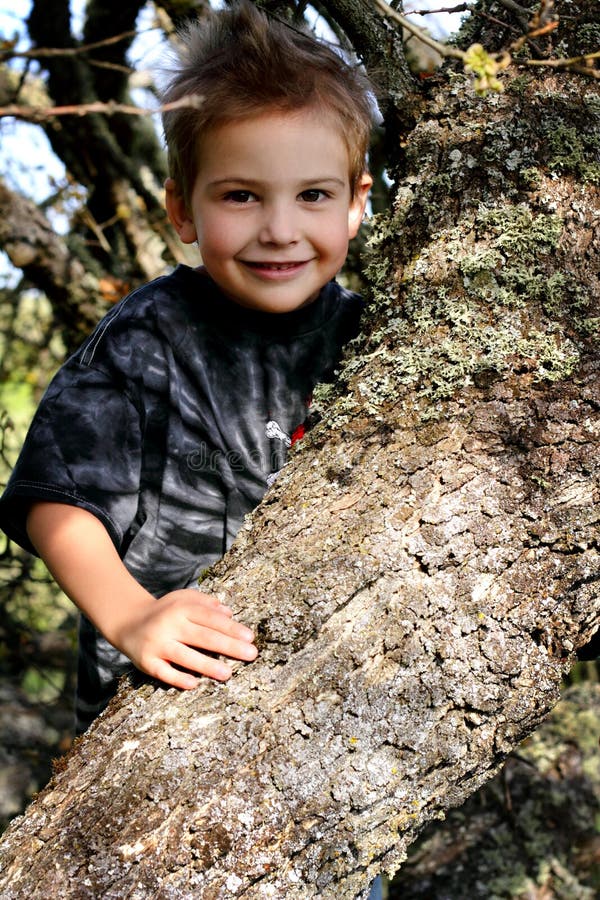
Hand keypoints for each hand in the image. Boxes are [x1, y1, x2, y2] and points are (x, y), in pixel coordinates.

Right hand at [109, 589, 257, 689]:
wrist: (127, 621)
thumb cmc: (165, 611)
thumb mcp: (183, 598)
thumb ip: (207, 603)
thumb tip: (230, 614)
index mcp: (181, 608)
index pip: (210, 618)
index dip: (231, 627)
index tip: (250, 637)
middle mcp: (169, 625)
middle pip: (202, 636)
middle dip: (228, 646)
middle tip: (251, 655)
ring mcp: (157, 644)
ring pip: (184, 656)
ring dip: (207, 665)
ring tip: (228, 674)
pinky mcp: (146, 662)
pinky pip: (163, 672)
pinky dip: (178, 678)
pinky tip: (194, 683)